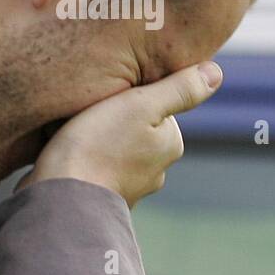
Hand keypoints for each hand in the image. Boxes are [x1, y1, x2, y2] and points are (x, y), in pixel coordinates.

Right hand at [21, 61, 222, 207]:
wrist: (58, 200)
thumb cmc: (95, 146)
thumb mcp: (139, 105)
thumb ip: (178, 88)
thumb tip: (216, 72)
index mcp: (170, 145)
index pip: (156, 107)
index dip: (128, 99)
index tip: (105, 101)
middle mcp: (157, 171)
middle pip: (136, 131)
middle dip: (115, 124)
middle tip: (86, 120)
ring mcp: (129, 190)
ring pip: (116, 155)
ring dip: (98, 147)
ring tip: (72, 142)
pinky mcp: (101, 202)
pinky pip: (96, 174)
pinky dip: (85, 166)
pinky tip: (68, 162)